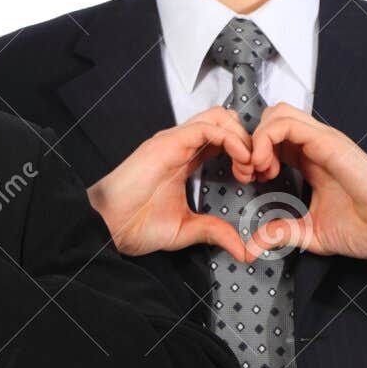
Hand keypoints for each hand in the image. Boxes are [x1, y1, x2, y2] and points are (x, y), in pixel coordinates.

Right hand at [88, 109, 258, 261]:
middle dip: (248, 140)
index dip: (244, 152)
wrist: (110, 225)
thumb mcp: (186, 230)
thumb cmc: (134, 224)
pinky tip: (240, 160)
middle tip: (256, 169)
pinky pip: (209, 127)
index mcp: (183, 159)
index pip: (222, 139)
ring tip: (249, 164)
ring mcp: (174, 140)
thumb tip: (242, 249)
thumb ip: (214, 232)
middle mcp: (180, 145)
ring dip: (242, 137)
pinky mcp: (169, 142)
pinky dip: (231, 139)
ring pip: (219, 117)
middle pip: (224, 121)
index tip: (255, 176)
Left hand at [244, 103, 366, 260]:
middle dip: (250, 141)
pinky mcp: (329, 143)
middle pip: (271, 118)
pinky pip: (287, 125)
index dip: (252, 154)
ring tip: (257, 169)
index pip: (273, 139)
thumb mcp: (311, 233)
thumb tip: (254, 247)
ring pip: (277, 114)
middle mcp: (315, 146)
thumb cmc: (366, 228)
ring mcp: (323, 141)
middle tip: (249, 172)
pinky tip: (266, 167)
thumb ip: (283, 234)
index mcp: (310, 161)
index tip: (249, 181)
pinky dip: (266, 140)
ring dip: (257, 139)